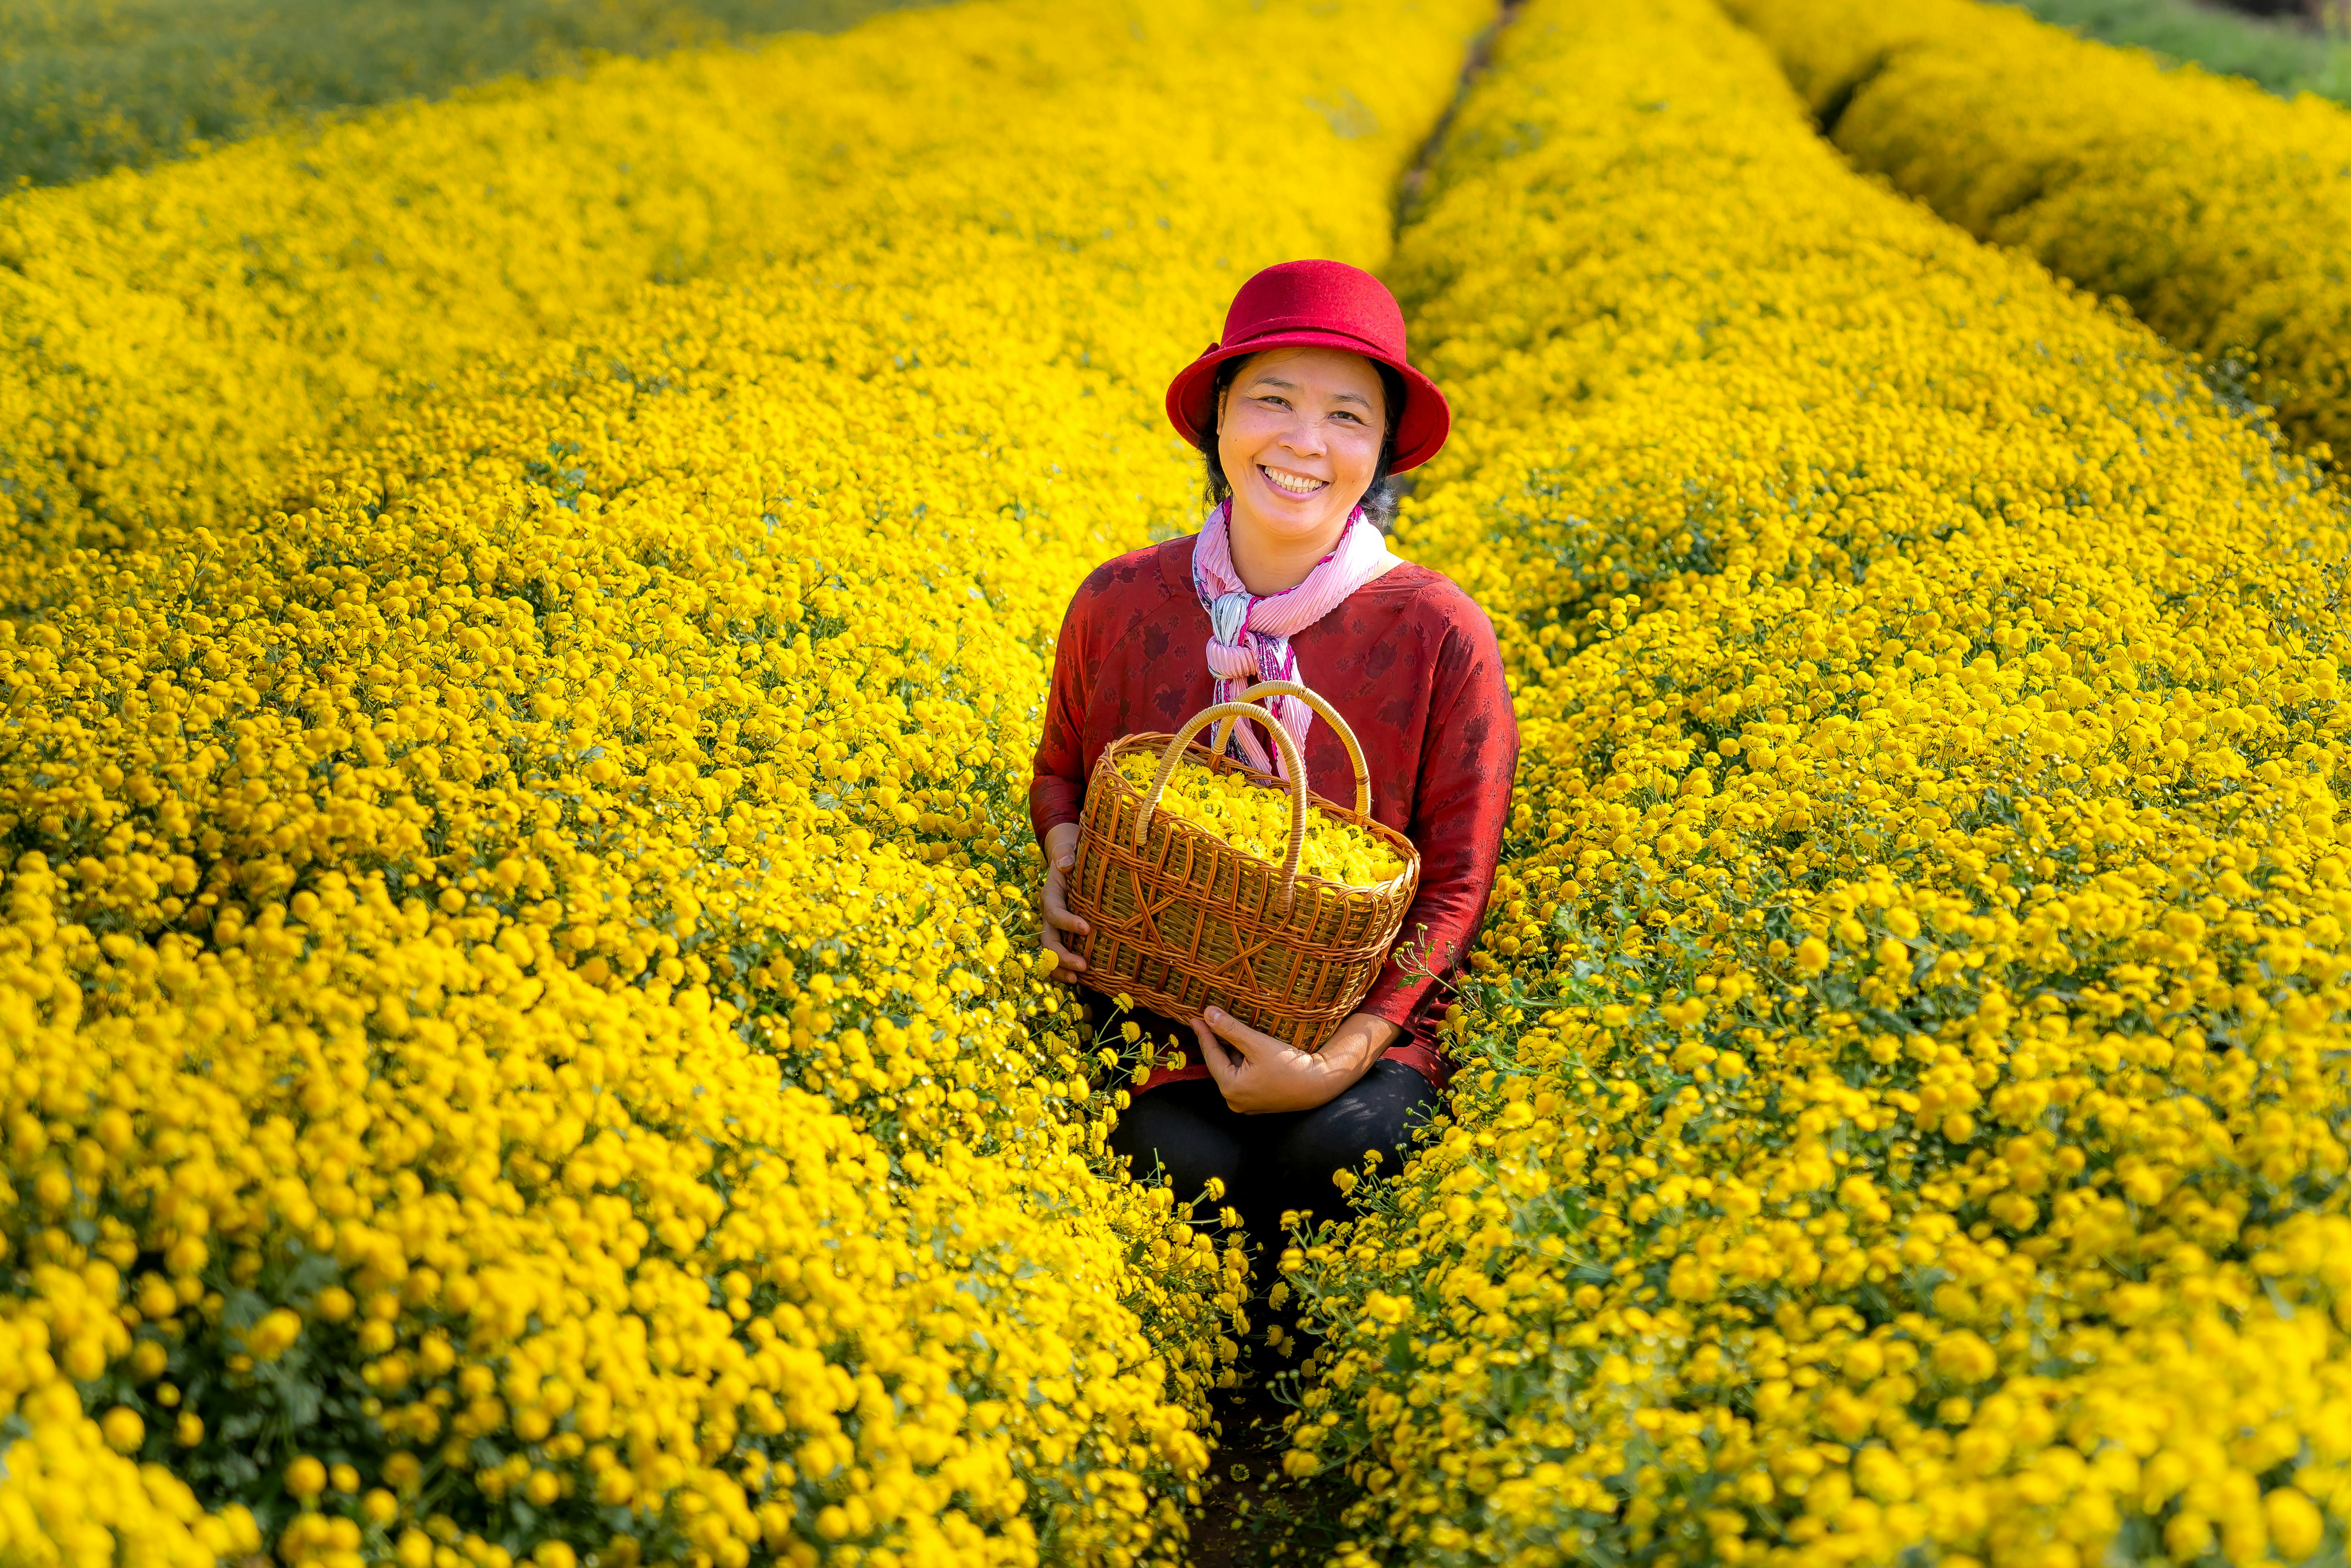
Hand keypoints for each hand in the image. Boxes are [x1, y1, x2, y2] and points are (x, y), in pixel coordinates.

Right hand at [1038, 821, 1088, 984]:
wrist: (1067, 864)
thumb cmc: (1071, 858)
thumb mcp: (1067, 852)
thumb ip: (1065, 855)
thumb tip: (1066, 864)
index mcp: (1050, 897)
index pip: (1054, 913)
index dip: (1068, 922)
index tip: (1087, 929)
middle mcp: (1049, 916)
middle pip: (1048, 940)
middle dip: (1062, 956)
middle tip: (1082, 967)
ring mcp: (1055, 928)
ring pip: (1051, 953)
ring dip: (1061, 968)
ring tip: (1078, 978)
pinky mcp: (1064, 935)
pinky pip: (1060, 956)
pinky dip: (1066, 969)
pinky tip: (1082, 980)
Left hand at [1193, 1008, 1401, 1113]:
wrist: (1320, 1083)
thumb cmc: (1289, 1064)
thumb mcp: (1256, 1043)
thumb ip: (1230, 1029)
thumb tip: (1207, 1014)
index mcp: (1230, 1088)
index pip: (1211, 1055)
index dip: (1204, 1034)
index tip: (1195, 1017)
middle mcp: (1234, 1101)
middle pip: (1221, 1064)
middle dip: (1217, 1042)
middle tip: (1209, 1021)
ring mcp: (1247, 1104)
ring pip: (1233, 1070)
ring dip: (1232, 1051)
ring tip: (1227, 1030)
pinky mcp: (1259, 1102)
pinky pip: (1244, 1077)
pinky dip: (1243, 1062)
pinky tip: (1246, 1046)